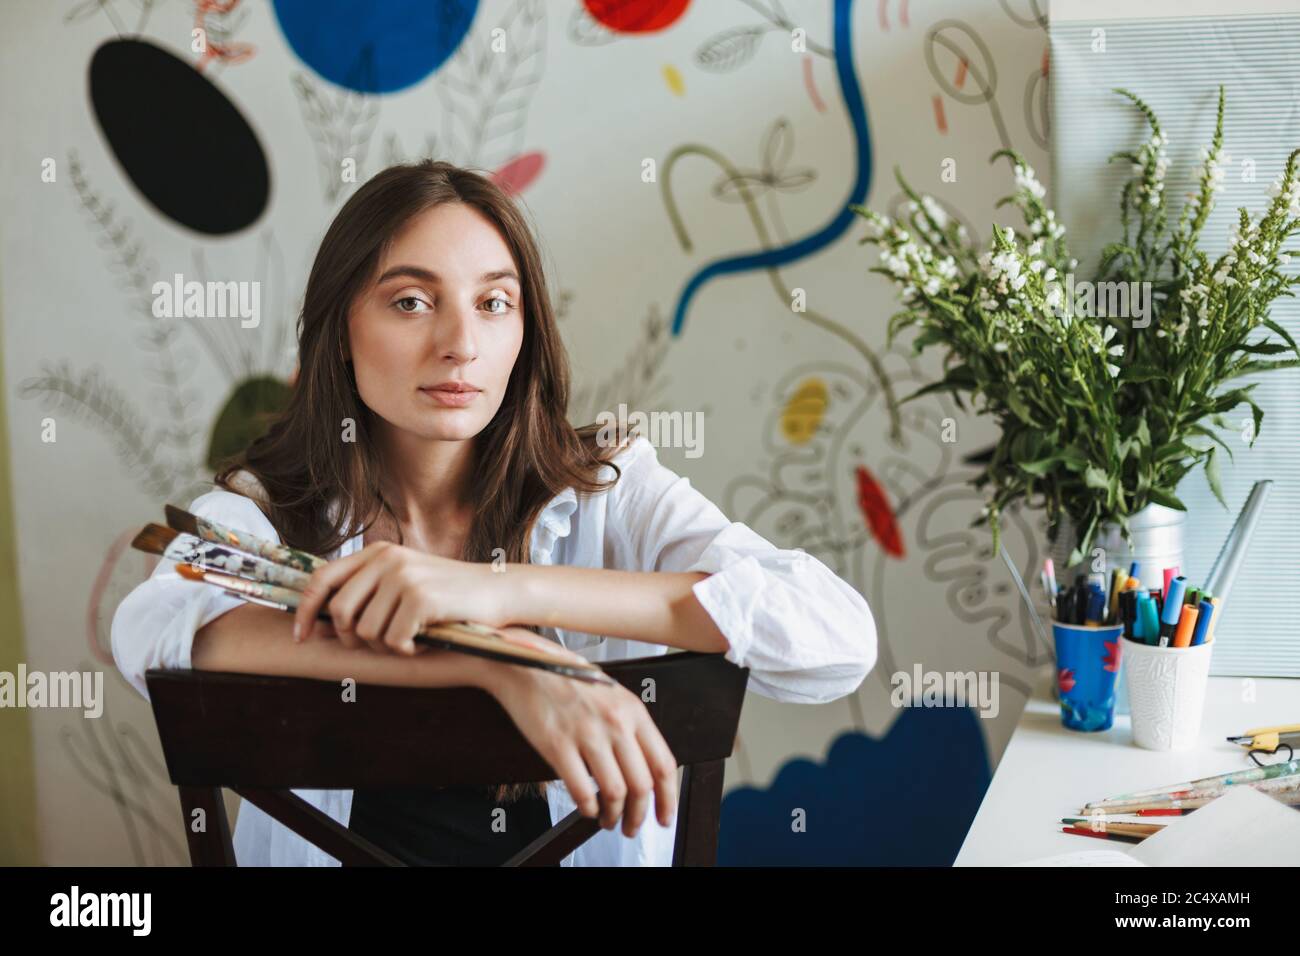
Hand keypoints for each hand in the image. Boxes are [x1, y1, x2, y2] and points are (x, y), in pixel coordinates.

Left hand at [293, 541, 506, 654]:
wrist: (499, 594)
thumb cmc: (449, 597)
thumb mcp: (404, 583)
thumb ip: (366, 594)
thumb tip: (318, 626)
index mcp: (377, 552)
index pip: (322, 578)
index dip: (305, 610)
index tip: (302, 636)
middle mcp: (387, 559)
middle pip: (339, 611)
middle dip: (351, 638)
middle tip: (375, 646)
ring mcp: (404, 577)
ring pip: (366, 631)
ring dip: (385, 647)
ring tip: (409, 639)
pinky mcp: (420, 598)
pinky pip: (393, 641)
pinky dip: (407, 650)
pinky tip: (424, 642)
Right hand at [482, 663, 678, 836]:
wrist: (526, 664)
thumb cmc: (567, 678)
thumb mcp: (612, 695)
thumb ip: (631, 726)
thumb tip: (645, 766)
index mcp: (633, 711)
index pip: (663, 764)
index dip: (667, 798)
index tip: (664, 815)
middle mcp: (615, 723)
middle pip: (642, 784)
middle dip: (639, 815)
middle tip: (632, 826)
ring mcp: (587, 734)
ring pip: (615, 792)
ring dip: (614, 815)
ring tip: (608, 819)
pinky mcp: (558, 745)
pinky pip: (580, 789)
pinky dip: (587, 807)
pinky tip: (586, 807)